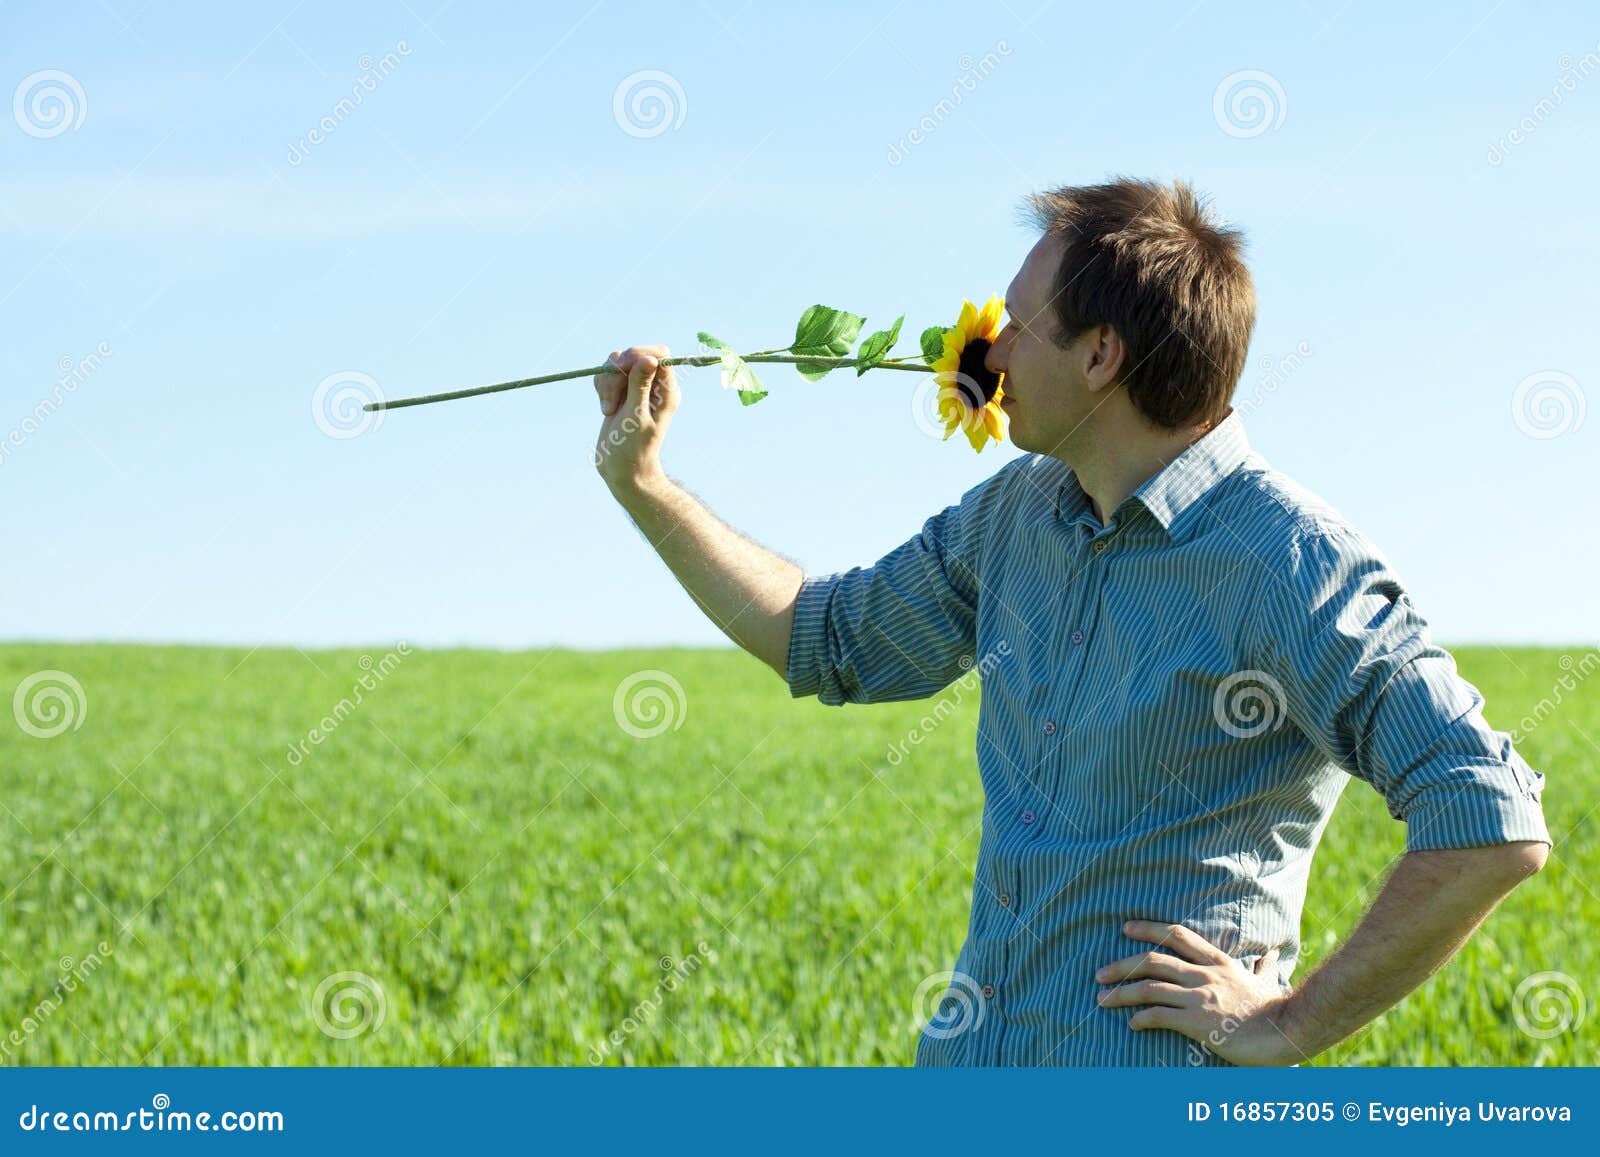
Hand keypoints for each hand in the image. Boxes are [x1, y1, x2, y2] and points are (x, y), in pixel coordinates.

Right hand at [594, 344, 677, 494]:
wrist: (622, 469)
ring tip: (609, 409)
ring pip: (617, 362)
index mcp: (667, 390)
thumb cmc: (633, 449)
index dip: (638, 355)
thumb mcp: (636, 417)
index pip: (659, 353)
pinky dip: (601, 386)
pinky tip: (606, 409)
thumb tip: (650, 359)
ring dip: (607, 382)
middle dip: (617, 372)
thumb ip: (640, 386)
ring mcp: (636, 387)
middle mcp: (654, 385)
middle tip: (613, 399)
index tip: (623, 370)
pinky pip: (607, 374)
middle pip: (633, 355)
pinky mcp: (620, 390)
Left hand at [1095, 920, 1304, 1065]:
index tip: (1125, 927)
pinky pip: (1159, 1015)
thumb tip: (1270, 954)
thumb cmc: (1276, 1009)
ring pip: (1149, 987)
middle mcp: (1203, 974)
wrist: (1285, 1031)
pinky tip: (1132, 1024)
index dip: (1148, 928)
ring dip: (1121, 993)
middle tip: (1100, 973)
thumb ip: (1262, 967)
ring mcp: (1198, 996)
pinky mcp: (1196, 1021)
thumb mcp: (1266, 981)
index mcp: (1217, 961)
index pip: (1176, 935)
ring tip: (1102, 1000)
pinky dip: (1141, 1018)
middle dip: (1121, 965)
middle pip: (1152, 960)